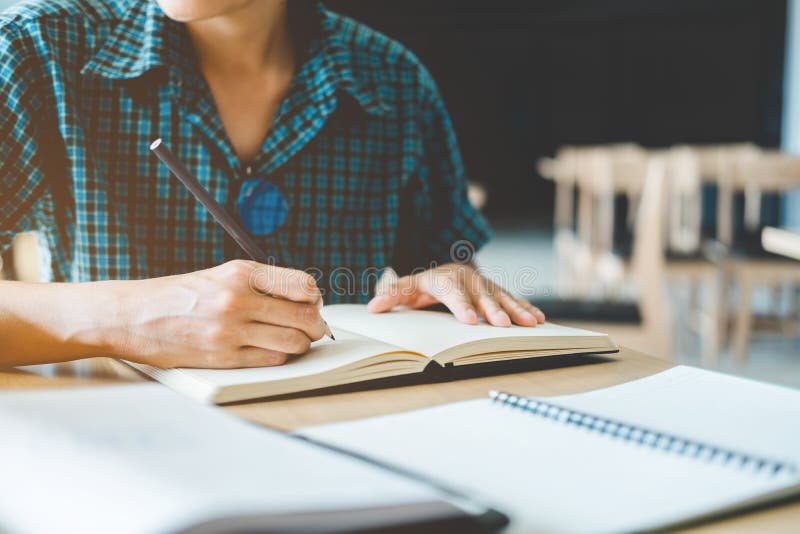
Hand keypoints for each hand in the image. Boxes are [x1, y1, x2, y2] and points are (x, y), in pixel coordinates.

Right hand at [94, 260, 325, 367]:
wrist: (134, 316)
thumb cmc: (181, 296)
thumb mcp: (221, 275)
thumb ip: (261, 284)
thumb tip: (306, 298)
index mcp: (241, 273)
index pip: (303, 285)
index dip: (314, 297)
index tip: (312, 302)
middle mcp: (238, 299)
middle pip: (305, 316)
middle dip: (316, 325)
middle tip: (314, 327)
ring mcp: (230, 331)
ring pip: (293, 342)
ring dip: (301, 344)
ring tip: (294, 340)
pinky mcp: (223, 357)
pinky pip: (271, 360)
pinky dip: (279, 356)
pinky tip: (271, 350)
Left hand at [367, 263, 544, 326]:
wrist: (448, 269)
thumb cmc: (425, 284)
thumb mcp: (407, 287)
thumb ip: (393, 295)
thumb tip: (374, 308)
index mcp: (445, 280)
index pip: (453, 293)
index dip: (461, 306)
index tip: (470, 320)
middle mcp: (468, 281)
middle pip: (482, 296)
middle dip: (493, 311)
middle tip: (503, 326)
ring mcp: (485, 286)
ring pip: (502, 297)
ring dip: (517, 310)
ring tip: (530, 323)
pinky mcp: (498, 293)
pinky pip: (514, 299)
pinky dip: (527, 308)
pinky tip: (539, 319)